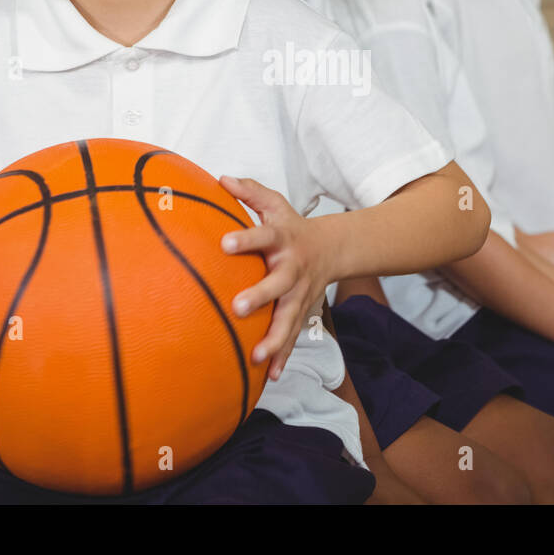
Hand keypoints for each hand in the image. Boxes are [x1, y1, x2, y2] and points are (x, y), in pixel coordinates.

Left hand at [219, 175, 331, 381]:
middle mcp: (292, 269)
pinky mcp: (302, 312)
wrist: (333, 249)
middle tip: (239, 306)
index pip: (263, 235)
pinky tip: (270, 376)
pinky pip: (293, 337)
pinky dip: (283, 357)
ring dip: (275, 338)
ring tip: (257, 356)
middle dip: (261, 295)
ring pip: (289, 319)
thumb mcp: (276, 205)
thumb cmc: (293, 227)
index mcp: (282, 240)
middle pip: (278, 284)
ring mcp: (299, 294)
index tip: (224, 243)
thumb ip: (250, 192)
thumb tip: (220, 178)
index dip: (245, 239)